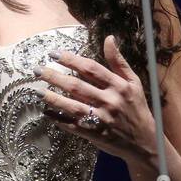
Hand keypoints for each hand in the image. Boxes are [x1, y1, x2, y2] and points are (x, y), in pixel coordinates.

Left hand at [33, 34, 157, 164]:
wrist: (144, 141)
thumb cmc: (136, 108)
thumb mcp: (133, 82)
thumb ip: (118, 61)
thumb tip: (109, 38)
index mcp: (119, 86)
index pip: (90, 69)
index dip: (71, 60)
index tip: (53, 54)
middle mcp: (110, 101)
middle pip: (77, 87)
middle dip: (54, 77)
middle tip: (37, 70)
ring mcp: (101, 119)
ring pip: (72, 106)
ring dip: (52, 98)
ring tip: (36, 91)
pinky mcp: (95, 134)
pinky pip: (72, 125)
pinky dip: (58, 119)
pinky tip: (46, 113)